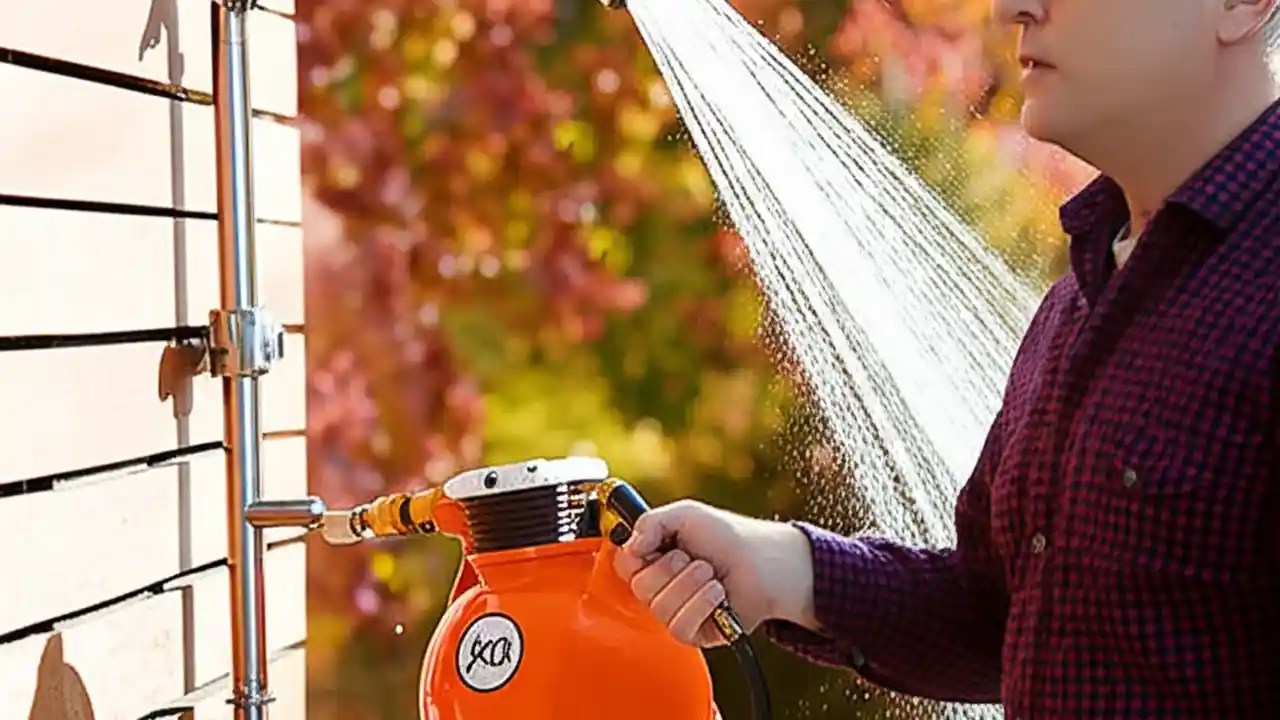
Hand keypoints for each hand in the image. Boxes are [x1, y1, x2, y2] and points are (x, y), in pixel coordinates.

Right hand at [612, 499, 816, 647]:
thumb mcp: (686, 514)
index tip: (656, 545)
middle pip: (640, 587)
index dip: (638, 556)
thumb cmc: (729, 537)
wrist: (766, 562)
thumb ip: (650, 522)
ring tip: (712, 575)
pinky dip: (701, 606)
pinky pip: (680, 627)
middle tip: (695, 558)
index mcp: (654, 558)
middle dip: (672, 567)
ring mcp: (677, 611)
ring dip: (691, 586)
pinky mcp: (695, 632)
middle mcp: (662, 586)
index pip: (623, 565)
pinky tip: (717, 594)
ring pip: (660, 608)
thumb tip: (630, 545)